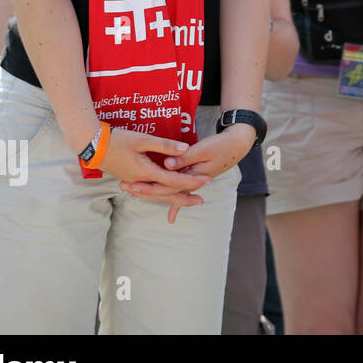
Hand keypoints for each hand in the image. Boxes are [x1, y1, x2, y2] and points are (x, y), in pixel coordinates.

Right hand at [95, 128, 212, 223]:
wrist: (91, 145)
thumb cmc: (117, 140)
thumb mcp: (142, 139)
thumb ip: (164, 145)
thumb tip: (185, 148)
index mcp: (146, 171)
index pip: (173, 180)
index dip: (191, 181)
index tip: (206, 180)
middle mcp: (140, 181)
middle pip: (166, 194)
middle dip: (184, 197)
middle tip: (201, 201)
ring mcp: (133, 182)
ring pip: (156, 195)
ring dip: (173, 198)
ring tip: (187, 199)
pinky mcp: (129, 179)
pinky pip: (149, 191)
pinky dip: (160, 194)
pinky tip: (165, 193)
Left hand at [125, 125, 253, 222]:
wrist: (237, 145)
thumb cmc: (221, 145)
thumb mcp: (203, 149)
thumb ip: (184, 158)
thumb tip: (166, 165)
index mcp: (193, 175)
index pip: (167, 185)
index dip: (148, 186)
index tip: (132, 184)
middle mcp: (192, 182)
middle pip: (165, 191)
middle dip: (145, 191)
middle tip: (124, 187)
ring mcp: (194, 181)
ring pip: (170, 192)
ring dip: (152, 192)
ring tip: (132, 190)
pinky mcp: (194, 178)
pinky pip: (180, 191)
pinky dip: (175, 202)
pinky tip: (172, 217)